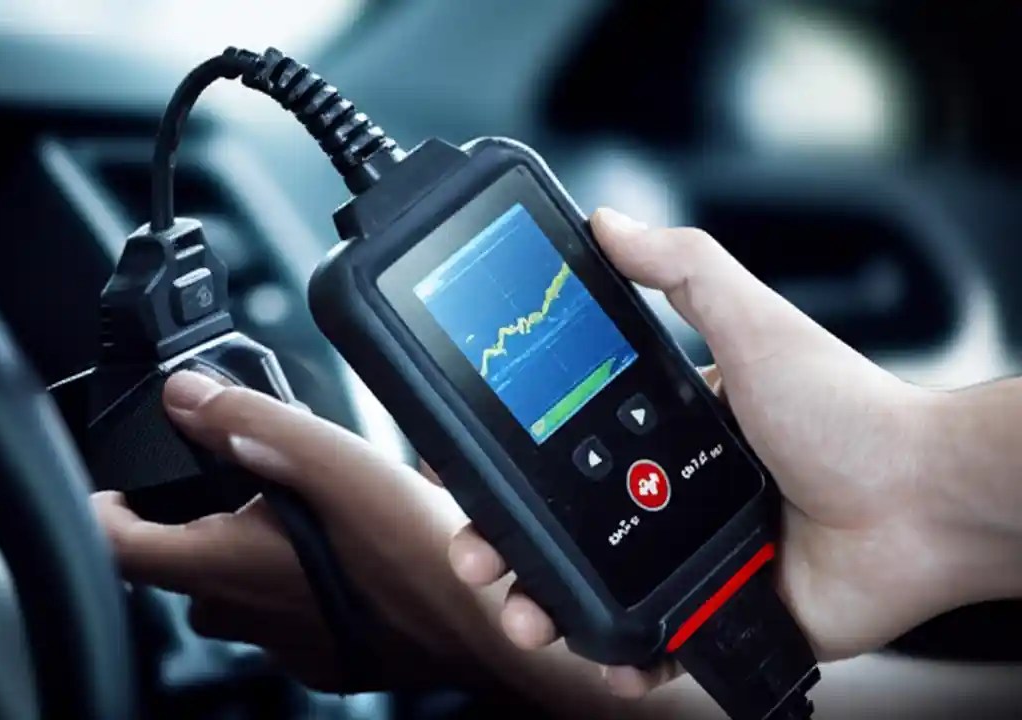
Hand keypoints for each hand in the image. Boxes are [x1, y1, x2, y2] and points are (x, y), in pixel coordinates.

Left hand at [91, 372, 613, 707]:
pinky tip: (337, 560)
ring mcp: (288, 644)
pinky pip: (286, 620)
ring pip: (235, 599)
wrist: (485, 627)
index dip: (106, 512)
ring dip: (242, 559)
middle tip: (216, 490)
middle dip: (184, 531)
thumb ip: (250, 422)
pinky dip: (292, 587)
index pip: (122, 548)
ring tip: (285, 517)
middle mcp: (247, 614)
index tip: (111, 490)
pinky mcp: (328, 658)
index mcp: (228, 565)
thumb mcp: (329, 460)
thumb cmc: (414, 552)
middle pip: (179, 575)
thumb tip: (182, 397)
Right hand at [449, 208, 1013, 699]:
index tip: (460, 471)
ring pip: (593, 587)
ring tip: (521, 612)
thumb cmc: (850, 413)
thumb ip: (682, 270)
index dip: (507, 463)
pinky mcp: (718, 611)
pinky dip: (622, 658)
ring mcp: (690, 556)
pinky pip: (655, 643)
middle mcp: (669, 494)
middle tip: (475, 552)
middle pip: (563, 524)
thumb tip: (608, 222)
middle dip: (504, 543)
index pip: (564, 446)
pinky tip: (604, 655)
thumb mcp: (754, 324)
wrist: (922, 500)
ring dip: (543, 603)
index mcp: (667, 432)